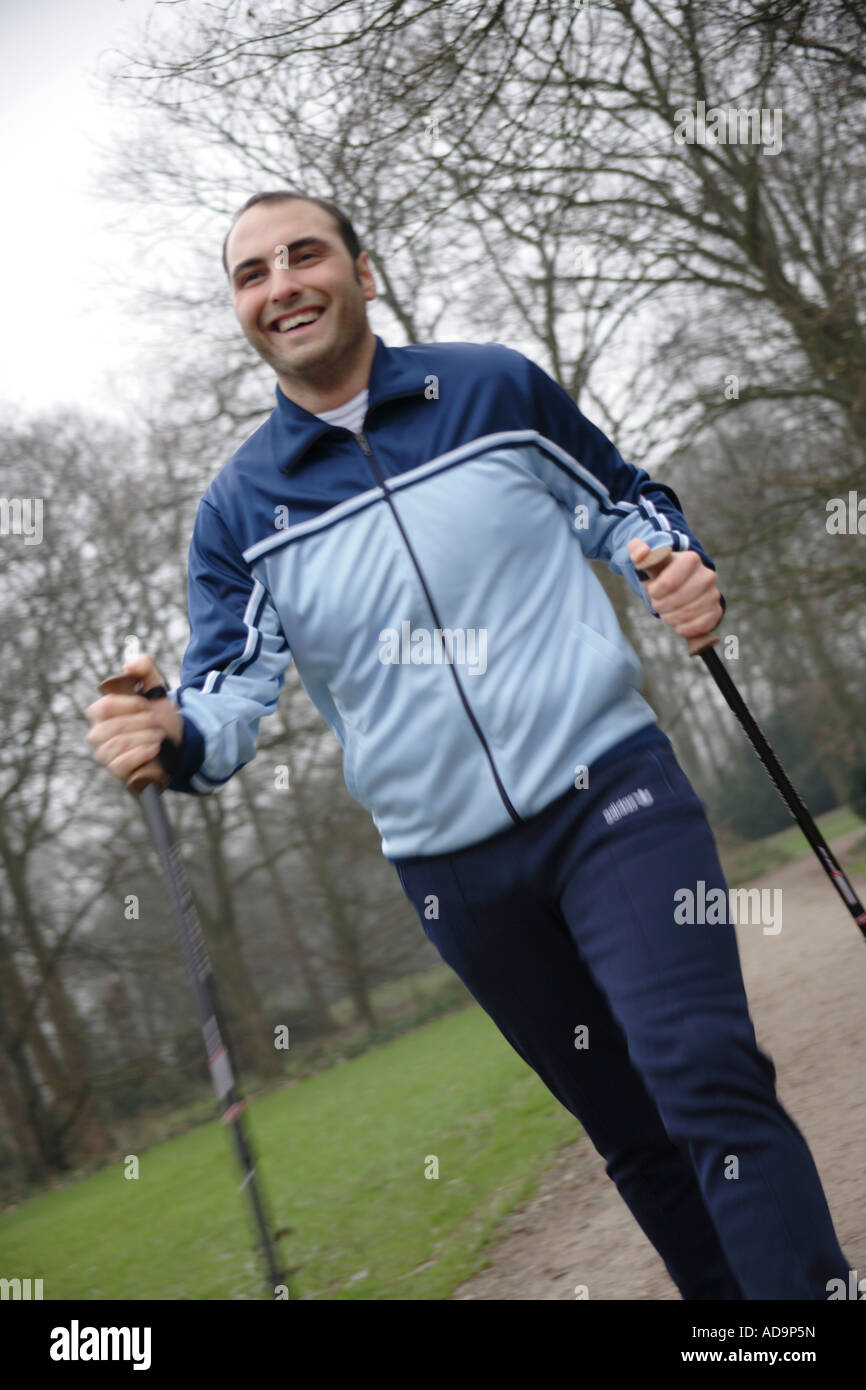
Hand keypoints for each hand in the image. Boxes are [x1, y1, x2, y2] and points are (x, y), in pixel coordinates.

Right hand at [86, 654, 183, 787]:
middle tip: (157, 722)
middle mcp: (98, 734)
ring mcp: (105, 754)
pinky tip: (154, 749)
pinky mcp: (116, 770)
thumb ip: (144, 669)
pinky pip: (121, 763)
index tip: (147, 705)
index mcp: (102, 712)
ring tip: (158, 735)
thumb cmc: (159, 714)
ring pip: (118, 744)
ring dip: (145, 737)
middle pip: (111, 727)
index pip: (103, 707)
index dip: (128, 705)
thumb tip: (129, 666)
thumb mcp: (156, 688)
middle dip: (141, 723)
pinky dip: (142, 754)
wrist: (176, 741)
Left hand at [627, 539, 722, 639]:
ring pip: (686, 614)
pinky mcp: (716, 611)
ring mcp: (713, 593)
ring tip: (667, 611)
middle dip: (661, 605)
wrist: (681, 584)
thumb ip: (638, 551)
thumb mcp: (650, 560)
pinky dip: (685, 628)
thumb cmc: (662, 572)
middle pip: (676, 600)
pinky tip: (679, 623)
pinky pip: (700, 626)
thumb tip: (640, 554)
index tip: (652, 590)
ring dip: (670, 617)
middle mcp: (707, 575)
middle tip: (658, 603)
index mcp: (690, 559)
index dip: (655, 592)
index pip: (667, 583)